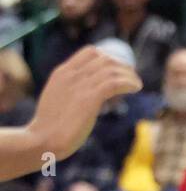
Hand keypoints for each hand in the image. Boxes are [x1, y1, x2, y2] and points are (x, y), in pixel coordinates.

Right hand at [30, 47, 140, 161]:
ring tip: (137, 85)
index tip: (120, 69)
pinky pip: (114, 83)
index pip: (90, 52)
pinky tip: (136, 88)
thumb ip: (72, 91)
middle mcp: (71, 74)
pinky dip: (128, 83)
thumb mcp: (59, 100)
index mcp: (62, 72)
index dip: (109, 58)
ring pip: (111, 69)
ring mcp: (79, 85)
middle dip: (122, 66)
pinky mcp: (89, 99)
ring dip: (129, 75)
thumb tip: (89, 95)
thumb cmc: (51, 126)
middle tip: (132, 77)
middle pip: (104, 59)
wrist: (43, 138)